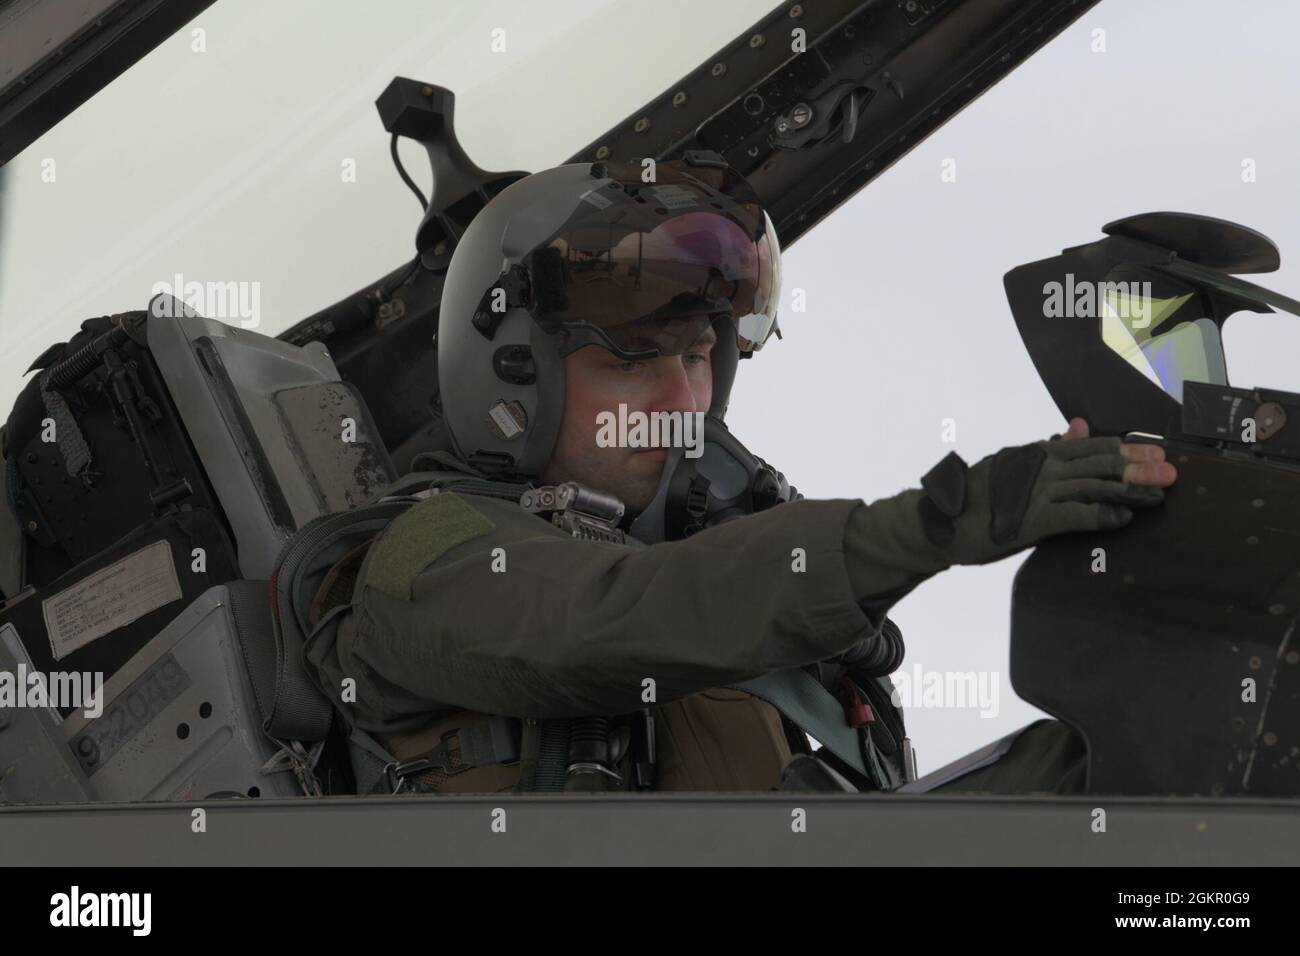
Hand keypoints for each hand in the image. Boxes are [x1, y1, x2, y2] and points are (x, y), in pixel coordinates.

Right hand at [916, 421, 1175, 566]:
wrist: (938, 523)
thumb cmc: (976, 500)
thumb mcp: (1015, 468)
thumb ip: (1050, 449)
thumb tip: (1080, 427)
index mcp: (1038, 454)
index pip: (1093, 446)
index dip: (1128, 448)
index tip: (1156, 453)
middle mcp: (1040, 467)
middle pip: (1101, 462)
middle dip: (1139, 466)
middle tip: (1172, 472)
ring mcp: (1036, 492)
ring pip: (1094, 485)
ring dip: (1130, 490)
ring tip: (1159, 495)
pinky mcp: (1031, 520)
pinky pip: (1075, 515)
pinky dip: (1101, 515)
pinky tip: (1123, 518)